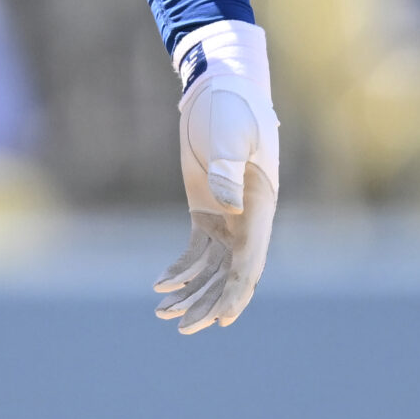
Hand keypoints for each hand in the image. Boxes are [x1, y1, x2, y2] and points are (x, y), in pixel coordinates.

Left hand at [155, 20, 279, 332]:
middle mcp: (248, 220)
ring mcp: (228, 217)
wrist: (220, 90)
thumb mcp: (229, 135)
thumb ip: (227, 169)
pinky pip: (196, 250)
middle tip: (181, 328)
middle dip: (208, 303)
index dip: (236, 293)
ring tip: (163, 315)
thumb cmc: (231, 110)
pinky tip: (159, 283)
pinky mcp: (206, 209)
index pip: (250, 262)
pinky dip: (180, 268)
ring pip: (212, 269)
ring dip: (191, 293)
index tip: (220, 319)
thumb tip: (226, 205)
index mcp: (260, 209)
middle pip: (230, 275)